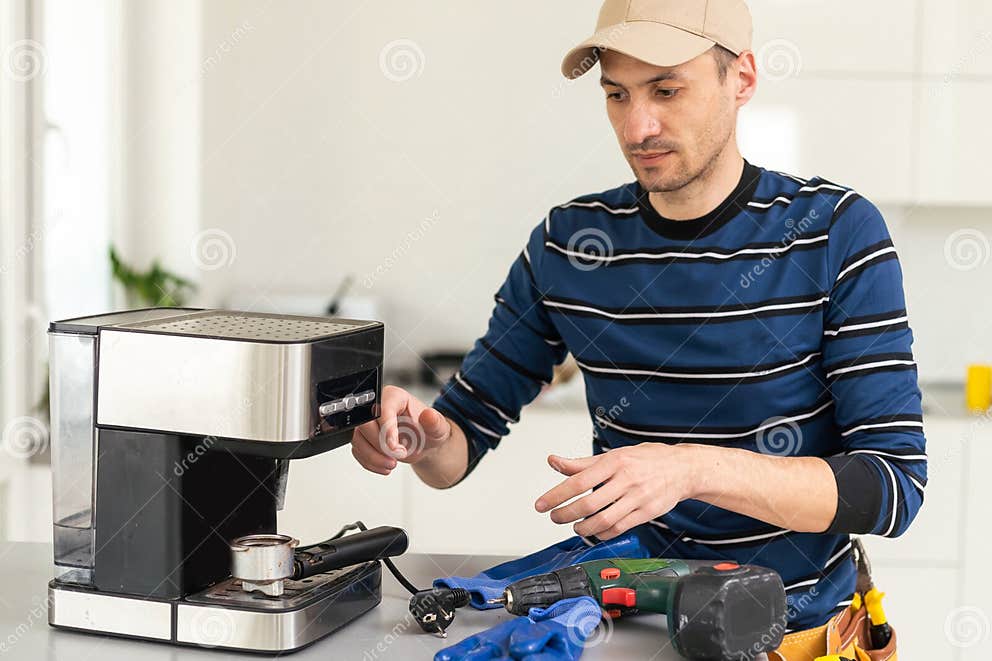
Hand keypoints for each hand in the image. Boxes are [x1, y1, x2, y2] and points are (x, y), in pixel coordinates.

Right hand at [350, 385, 452, 474]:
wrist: (424, 445)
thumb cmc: (428, 431)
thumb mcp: (437, 428)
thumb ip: (434, 422)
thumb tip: (429, 415)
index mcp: (394, 397)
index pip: (383, 410)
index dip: (387, 429)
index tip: (395, 447)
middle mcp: (377, 407)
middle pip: (365, 424)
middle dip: (379, 445)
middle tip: (396, 456)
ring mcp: (368, 423)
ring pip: (358, 439)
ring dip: (373, 456)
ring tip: (391, 464)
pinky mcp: (363, 437)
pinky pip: (358, 451)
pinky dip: (370, 462)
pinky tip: (384, 466)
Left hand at [534, 443, 696, 539]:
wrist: (683, 468)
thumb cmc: (648, 460)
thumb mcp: (615, 455)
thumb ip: (582, 463)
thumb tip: (554, 461)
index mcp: (614, 462)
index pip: (578, 481)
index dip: (556, 495)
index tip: (541, 505)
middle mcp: (626, 479)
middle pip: (588, 503)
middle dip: (566, 514)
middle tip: (555, 517)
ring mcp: (637, 497)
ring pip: (603, 520)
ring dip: (583, 527)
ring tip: (575, 525)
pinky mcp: (647, 513)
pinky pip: (619, 528)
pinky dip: (602, 533)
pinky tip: (595, 531)